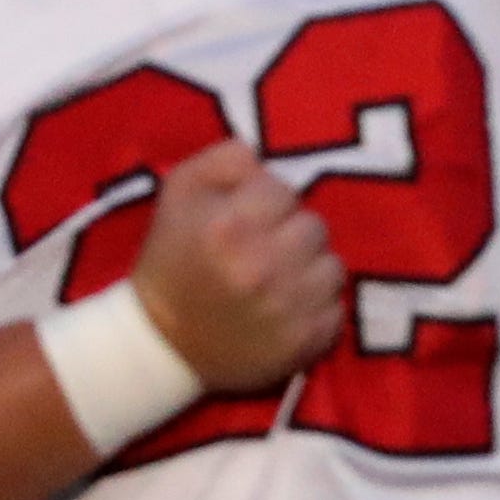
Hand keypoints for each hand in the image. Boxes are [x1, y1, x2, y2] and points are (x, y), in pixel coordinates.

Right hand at [130, 141, 344, 391]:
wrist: (162, 343)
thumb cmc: (171, 261)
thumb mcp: (179, 193)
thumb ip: (223, 160)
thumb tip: (263, 157)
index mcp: (229, 227)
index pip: (283, 191)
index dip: (265, 203)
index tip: (247, 221)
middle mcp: (262, 267)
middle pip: (314, 227)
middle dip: (291, 234)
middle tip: (265, 251)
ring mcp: (288, 307)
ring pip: (331, 266)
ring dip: (309, 270)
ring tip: (281, 280)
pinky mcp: (305, 341)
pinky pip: (336, 308)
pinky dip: (317, 307)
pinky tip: (288, 309)